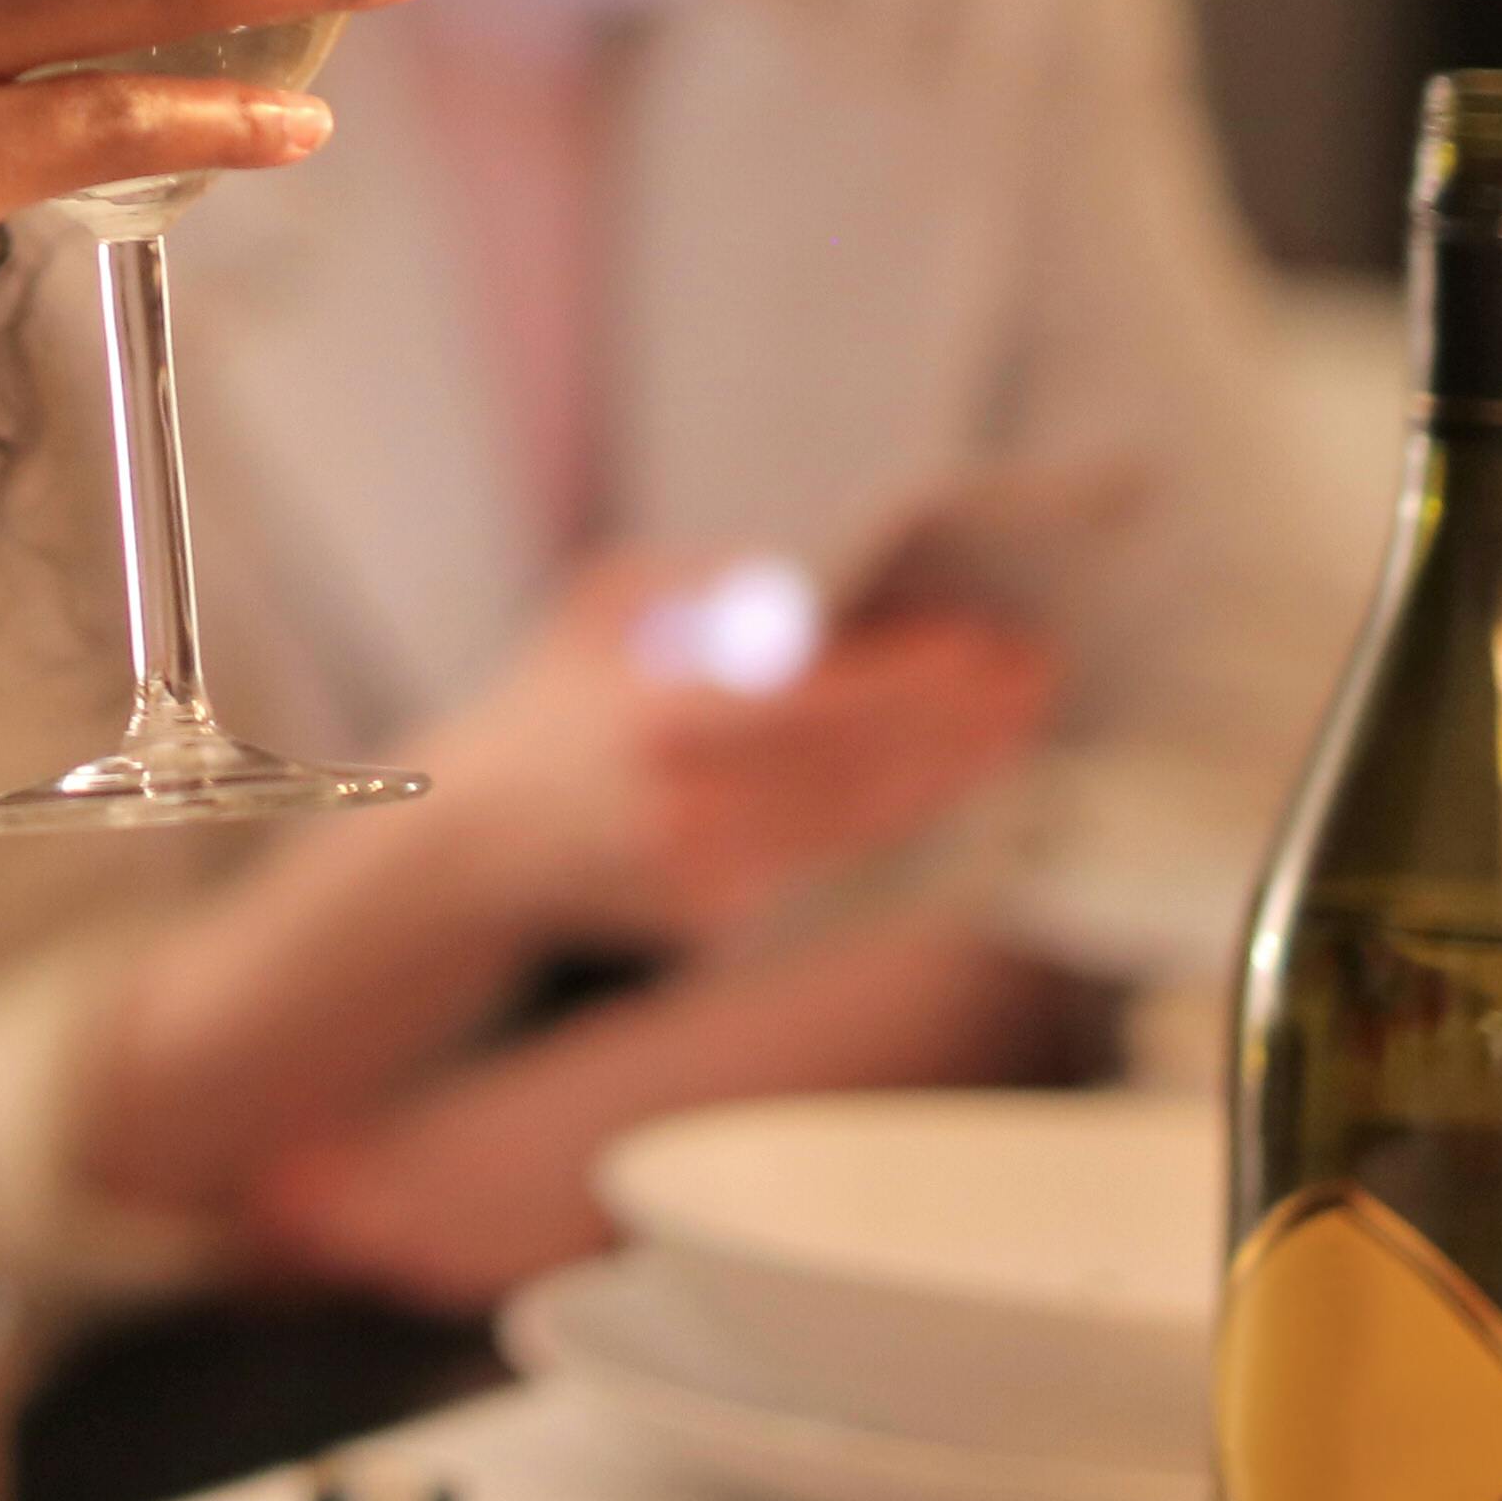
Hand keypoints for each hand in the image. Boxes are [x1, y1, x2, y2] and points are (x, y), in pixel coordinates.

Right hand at [420, 554, 1062, 948]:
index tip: (982, 640)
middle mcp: (689, 811)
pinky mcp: (723, 916)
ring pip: (864, 820)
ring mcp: (709, 876)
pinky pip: (836, 853)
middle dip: (961, 719)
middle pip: (862, 767)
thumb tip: (821, 585)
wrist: (468, 840)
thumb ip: (709, 585)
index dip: (911, 677)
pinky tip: (950, 765)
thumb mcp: (606, 601)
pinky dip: (901, 806)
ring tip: (1013, 713)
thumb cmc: (545, 700)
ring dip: (952, 766)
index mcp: (655, 722)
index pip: (815, 703)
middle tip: (1033, 668)